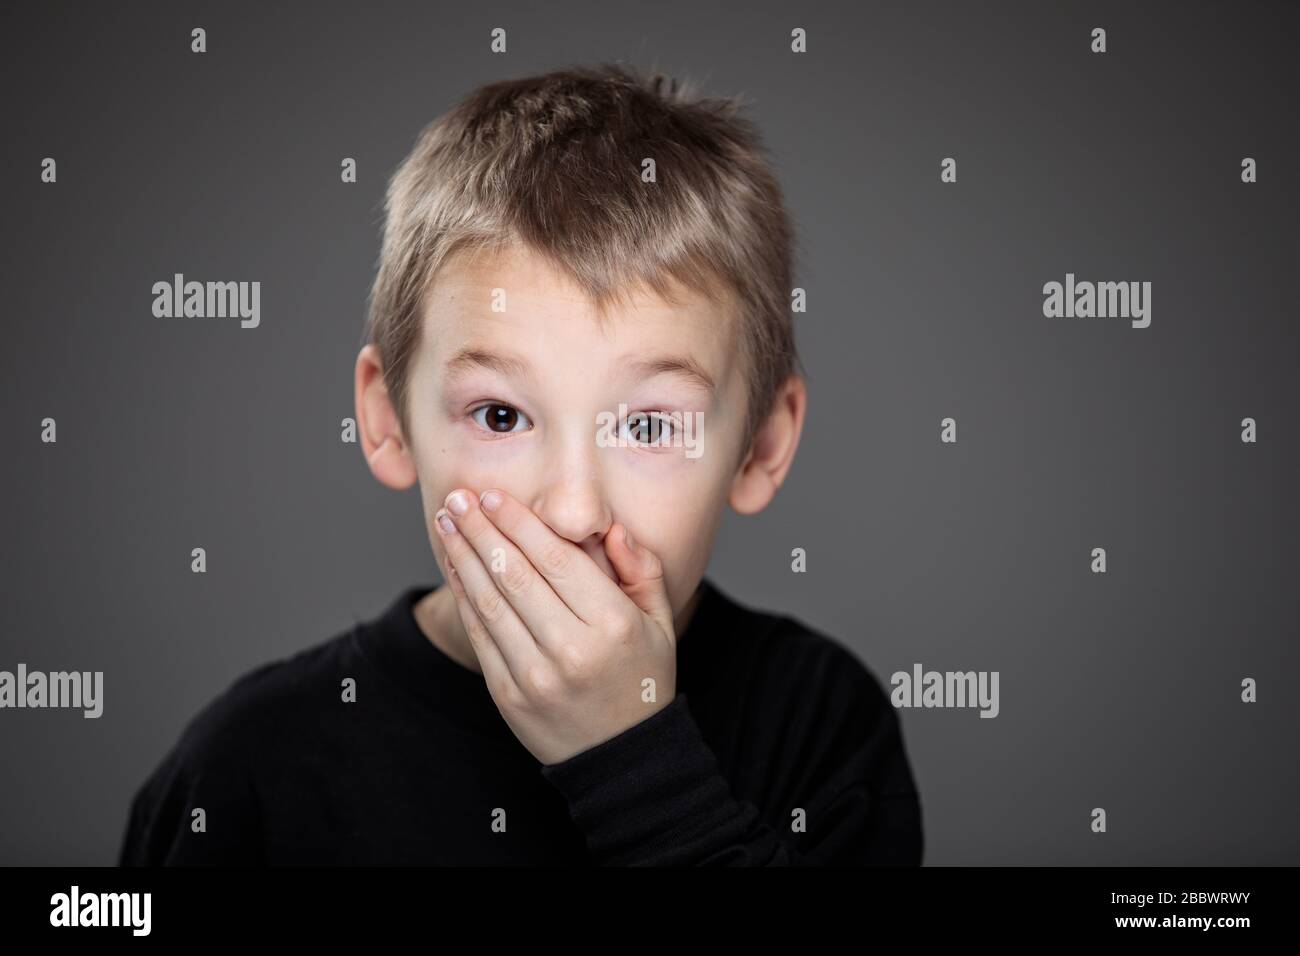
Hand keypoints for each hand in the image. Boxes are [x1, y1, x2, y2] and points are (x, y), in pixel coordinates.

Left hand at [434, 487, 677, 764]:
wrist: (622, 758)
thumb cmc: (643, 679)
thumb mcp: (661, 623)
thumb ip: (642, 570)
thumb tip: (612, 528)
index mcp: (613, 625)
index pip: (557, 560)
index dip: (520, 523)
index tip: (494, 496)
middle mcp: (572, 649)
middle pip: (515, 575)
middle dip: (482, 530)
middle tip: (458, 499)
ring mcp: (536, 675)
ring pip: (490, 602)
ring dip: (463, 556)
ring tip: (447, 523)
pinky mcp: (509, 695)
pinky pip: (481, 635)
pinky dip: (463, 596)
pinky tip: (454, 567)